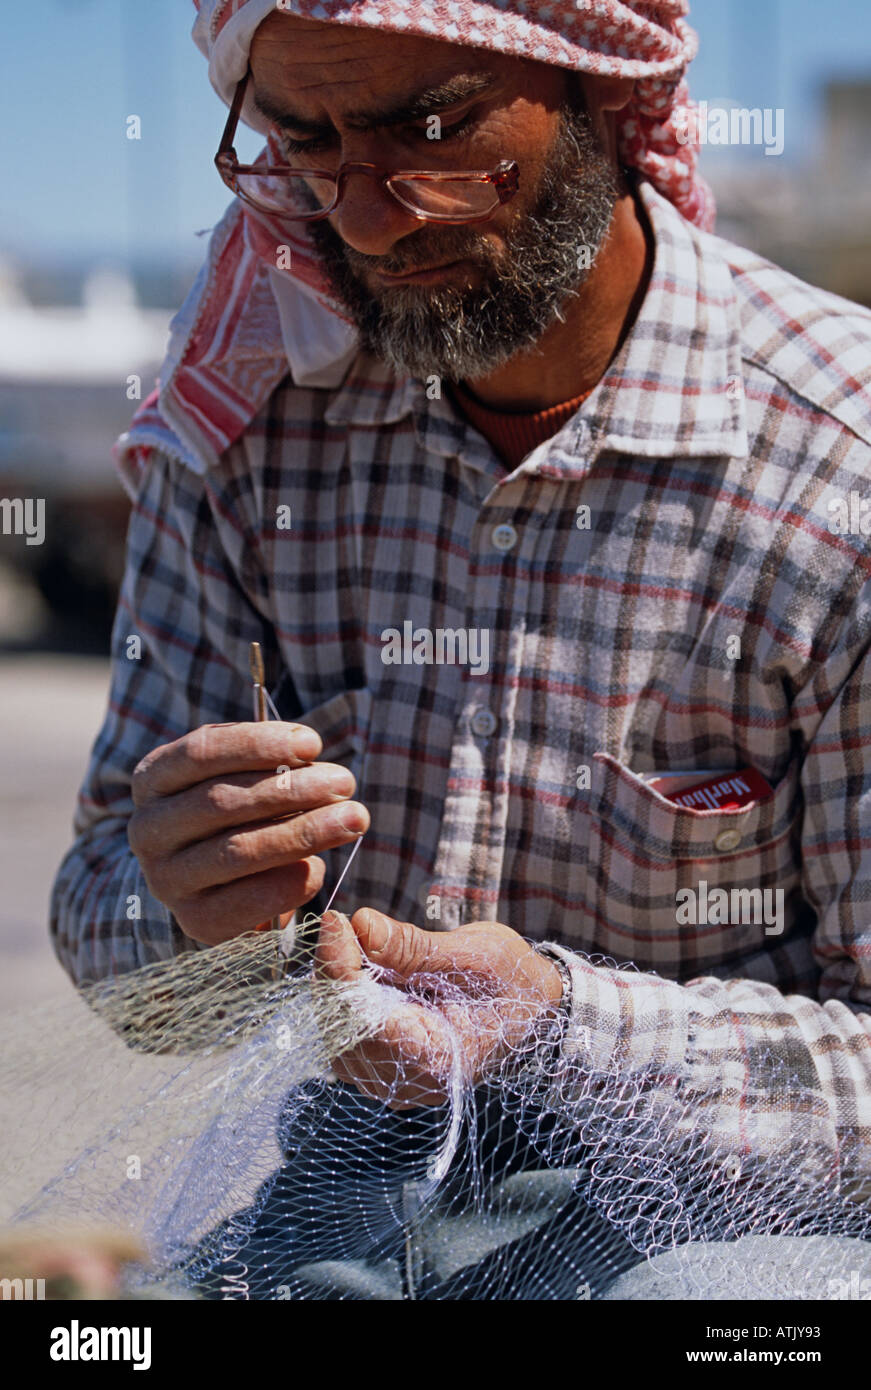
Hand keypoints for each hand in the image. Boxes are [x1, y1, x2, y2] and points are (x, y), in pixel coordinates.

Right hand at [128, 722, 368, 944]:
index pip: (201, 751)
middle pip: (221, 802)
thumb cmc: (237, 817)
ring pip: (237, 851)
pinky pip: (246, 902)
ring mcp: (166, 879)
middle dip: (291, 789)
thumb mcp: (240, 780)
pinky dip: (289, 882)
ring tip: (353, 818)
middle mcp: (148, 829)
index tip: (313, 744)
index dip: (258, 744)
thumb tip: (310, 757)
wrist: (211, 887)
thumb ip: (267, 765)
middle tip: (344, 782)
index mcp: (153, 779)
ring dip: (303, 832)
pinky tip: (317, 869)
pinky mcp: (194, 920)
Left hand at [315, 908, 562, 1109]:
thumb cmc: (514, 983)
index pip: (362, 1019)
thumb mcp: (475, 954)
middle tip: (342, 924)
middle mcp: (406, 1082)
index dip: (340, 967)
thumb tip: (361, 921)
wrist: (536, 1013)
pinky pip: (346, 1034)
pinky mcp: (384, 1068)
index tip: (335, 920)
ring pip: (336, 1032)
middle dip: (335, 971)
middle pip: (341, 1028)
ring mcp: (392, 1081)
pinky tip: (360, 967)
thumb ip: (413, 946)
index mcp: (435, 1060)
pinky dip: (346, 996)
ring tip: (353, 943)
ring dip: (337, 983)